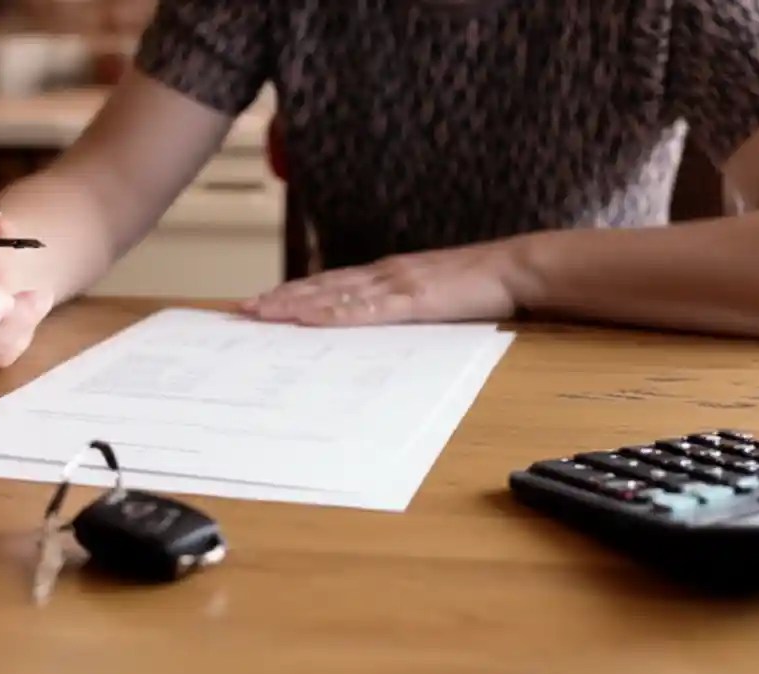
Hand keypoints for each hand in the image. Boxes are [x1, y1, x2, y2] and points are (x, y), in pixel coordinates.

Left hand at [240, 241, 522, 325]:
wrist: (514, 267)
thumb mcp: (433, 294)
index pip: (331, 282)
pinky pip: (365, 309)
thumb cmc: (479, 283)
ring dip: (296, 305)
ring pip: (334, 294)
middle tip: (244, 310)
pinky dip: (333, 314)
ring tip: (263, 315)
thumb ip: (404, 303)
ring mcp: (396, 283)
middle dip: (281, 298)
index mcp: (388, 272)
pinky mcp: (413, 298)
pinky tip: (310, 320)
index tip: (264, 301)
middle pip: (322, 285)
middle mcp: (384, 272)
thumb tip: (379, 321)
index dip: (295, 291)